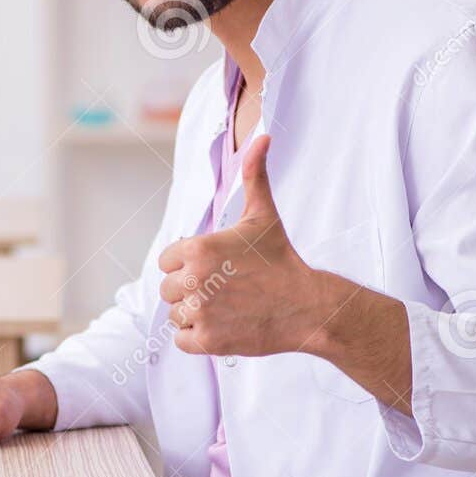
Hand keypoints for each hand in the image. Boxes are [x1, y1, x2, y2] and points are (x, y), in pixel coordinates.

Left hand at [157, 134, 339, 357]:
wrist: (307, 306)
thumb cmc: (281, 259)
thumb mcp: (263, 214)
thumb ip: (254, 174)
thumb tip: (263, 136)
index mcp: (196, 249)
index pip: (167, 262)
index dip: (189, 265)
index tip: (218, 268)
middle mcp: (193, 280)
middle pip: (169, 290)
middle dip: (192, 291)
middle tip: (226, 289)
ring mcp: (200, 312)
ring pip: (177, 315)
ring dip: (197, 314)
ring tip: (228, 307)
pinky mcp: (208, 341)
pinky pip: (182, 340)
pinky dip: (199, 337)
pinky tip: (225, 325)